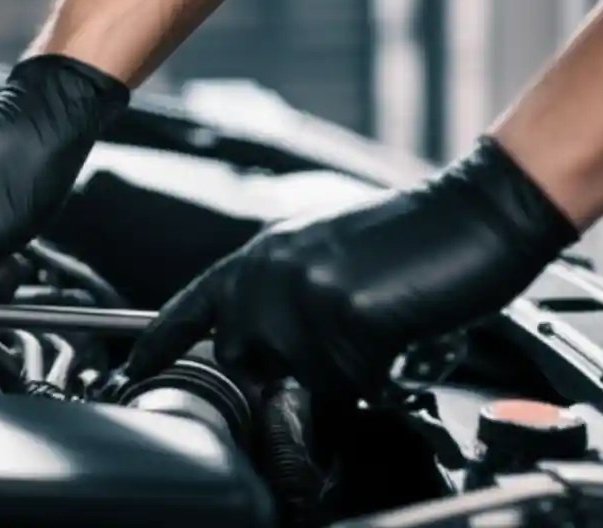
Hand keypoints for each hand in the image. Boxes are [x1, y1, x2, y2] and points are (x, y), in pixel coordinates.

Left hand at [126, 138, 577, 398]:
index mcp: (257, 257)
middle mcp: (265, 277)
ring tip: (379, 324)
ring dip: (347, 372)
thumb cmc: (405, 237)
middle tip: (343, 326)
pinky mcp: (343, 321)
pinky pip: (354, 387)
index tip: (133, 371)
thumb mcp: (316, 254)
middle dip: (290, 366)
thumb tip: (255, 346)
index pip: (190, 307)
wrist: (469, 214)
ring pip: (307, 384)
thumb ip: (274, 294)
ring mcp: (300, 299)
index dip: (159, 344)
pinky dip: (383, 376)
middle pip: (246, 363)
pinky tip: (400, 334)